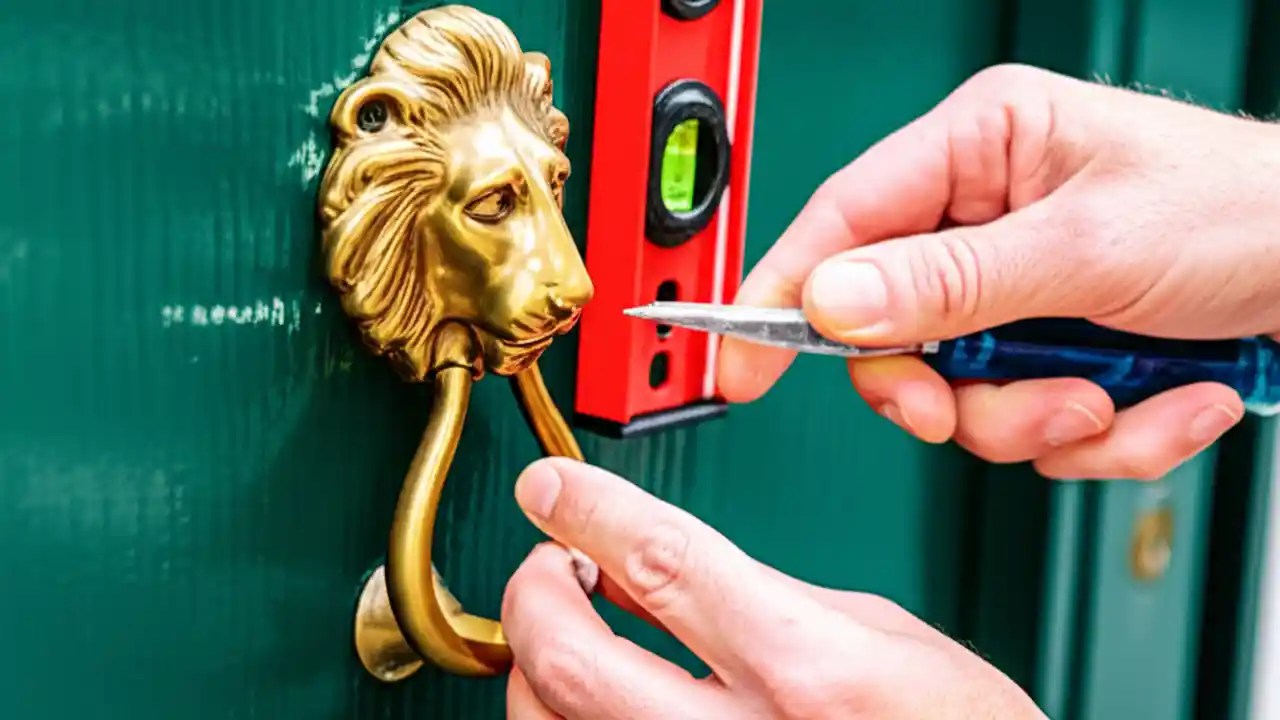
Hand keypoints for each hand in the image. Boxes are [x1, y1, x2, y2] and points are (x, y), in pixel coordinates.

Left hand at [501, 458, 1045, 718]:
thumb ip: (764, 594)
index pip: (665, 562)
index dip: (589, 509)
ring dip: (541, 660)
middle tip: (549, 561)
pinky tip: (594, 690)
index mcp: (809, 667)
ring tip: (572, 625)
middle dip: (533, 591)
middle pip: (571, 658)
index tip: (551, 487)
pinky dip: (568, 715)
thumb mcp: (880, 632)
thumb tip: (659, 565)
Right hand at [717, 63, 1279, 479]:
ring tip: (1113, 399)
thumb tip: (831, 299)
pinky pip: (1034, 423)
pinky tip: (1166, 398)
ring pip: (967, 395)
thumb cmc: (1250, 210)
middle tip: (968, 409)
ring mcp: (1024, 292)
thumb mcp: (1085, 246)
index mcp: (982, 148)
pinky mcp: (1062, 350)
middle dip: (950, 392)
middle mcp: (990, 219)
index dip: (782, 293)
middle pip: (895, 331)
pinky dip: (1103, 436)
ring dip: (1040, 420)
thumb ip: (948, 281)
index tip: (741, 362)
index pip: (842, 219)